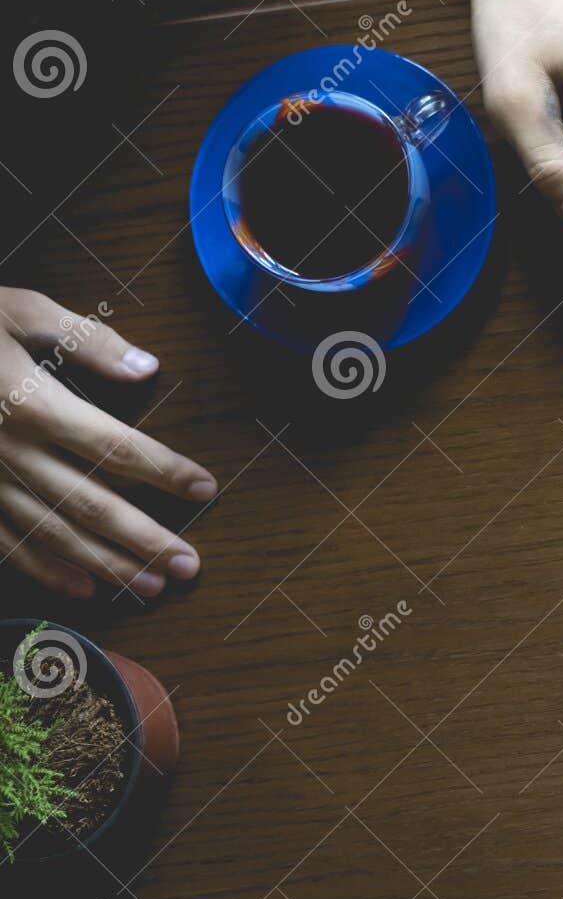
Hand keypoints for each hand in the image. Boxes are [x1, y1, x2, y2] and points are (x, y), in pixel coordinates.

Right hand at [0, 288, 214, 597]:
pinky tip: (86, 588)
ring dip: (106, 564)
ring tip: (155, 586)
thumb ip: (86, 341)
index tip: (206, 488)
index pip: (116, 445)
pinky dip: (45, 569)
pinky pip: (5, 541)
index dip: (165, 470)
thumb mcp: (19, 310)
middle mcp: (9, 451)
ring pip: (52, 531)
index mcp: (32, 403)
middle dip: (144, 539)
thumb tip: (149, 367)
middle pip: (90, 503)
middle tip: (191, 565)